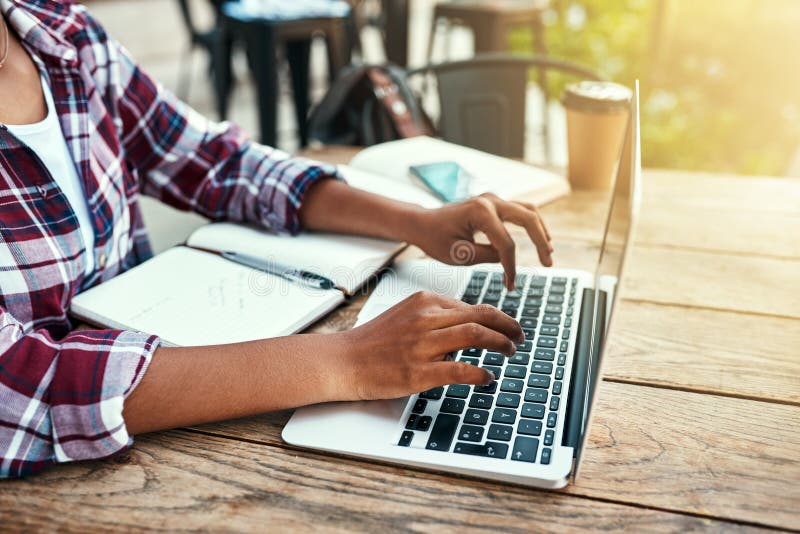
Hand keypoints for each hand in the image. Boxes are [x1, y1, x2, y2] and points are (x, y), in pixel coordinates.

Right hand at [332, 291, 523, 400]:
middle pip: (480, 317)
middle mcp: (426, 319)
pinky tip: (487, 378)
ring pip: (475, 336)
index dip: (498, 317)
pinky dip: (480, 373)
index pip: (472, 306)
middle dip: (508, 326)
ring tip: (510, 352)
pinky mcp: (418, 372)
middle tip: (520, 338)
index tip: (509, 326)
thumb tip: (469, 325)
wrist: (344, 360)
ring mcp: (422, 345)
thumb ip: (436, 317)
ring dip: (500, 344)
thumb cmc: (375, 341)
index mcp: (424, 302)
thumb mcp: (406, 315)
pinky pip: (459, 369)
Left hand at [409, 193, 552, 289]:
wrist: (422, 223)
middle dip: (541, 242)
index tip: (510, 285)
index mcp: (480, 212)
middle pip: (528, 218)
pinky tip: (540, 239)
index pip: (506, 243)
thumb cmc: (435, 239)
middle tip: (548, 263)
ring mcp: (493, 199)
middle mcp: (489, 200)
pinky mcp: (494, 203)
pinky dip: (532, 224)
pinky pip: (521, 211)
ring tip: (549, 251)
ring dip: (541, 230)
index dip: (511, 267)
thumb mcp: (459, 254)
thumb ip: (487, 255)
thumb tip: (507, 258)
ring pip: (528, 210)